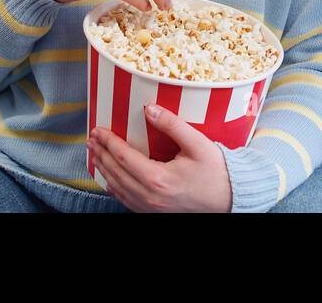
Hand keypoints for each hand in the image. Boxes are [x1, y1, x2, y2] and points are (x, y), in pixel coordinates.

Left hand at [87, 105, 232, 212]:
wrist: (230, 198)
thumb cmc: (216, 171)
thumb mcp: (197, 143)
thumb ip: (172, 124)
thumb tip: (149, 109)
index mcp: (158, 179)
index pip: (124, 157)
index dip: (108, 142)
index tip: (98, 129)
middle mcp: (150, 196)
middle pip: (116, 173)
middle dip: (100, 154)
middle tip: (91, 139)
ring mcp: (150, 208)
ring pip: (117, 188)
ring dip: (103, 170)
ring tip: (95, 154)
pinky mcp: (154, 212)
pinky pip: (126, 200)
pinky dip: (114, 187)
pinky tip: (110, 179)